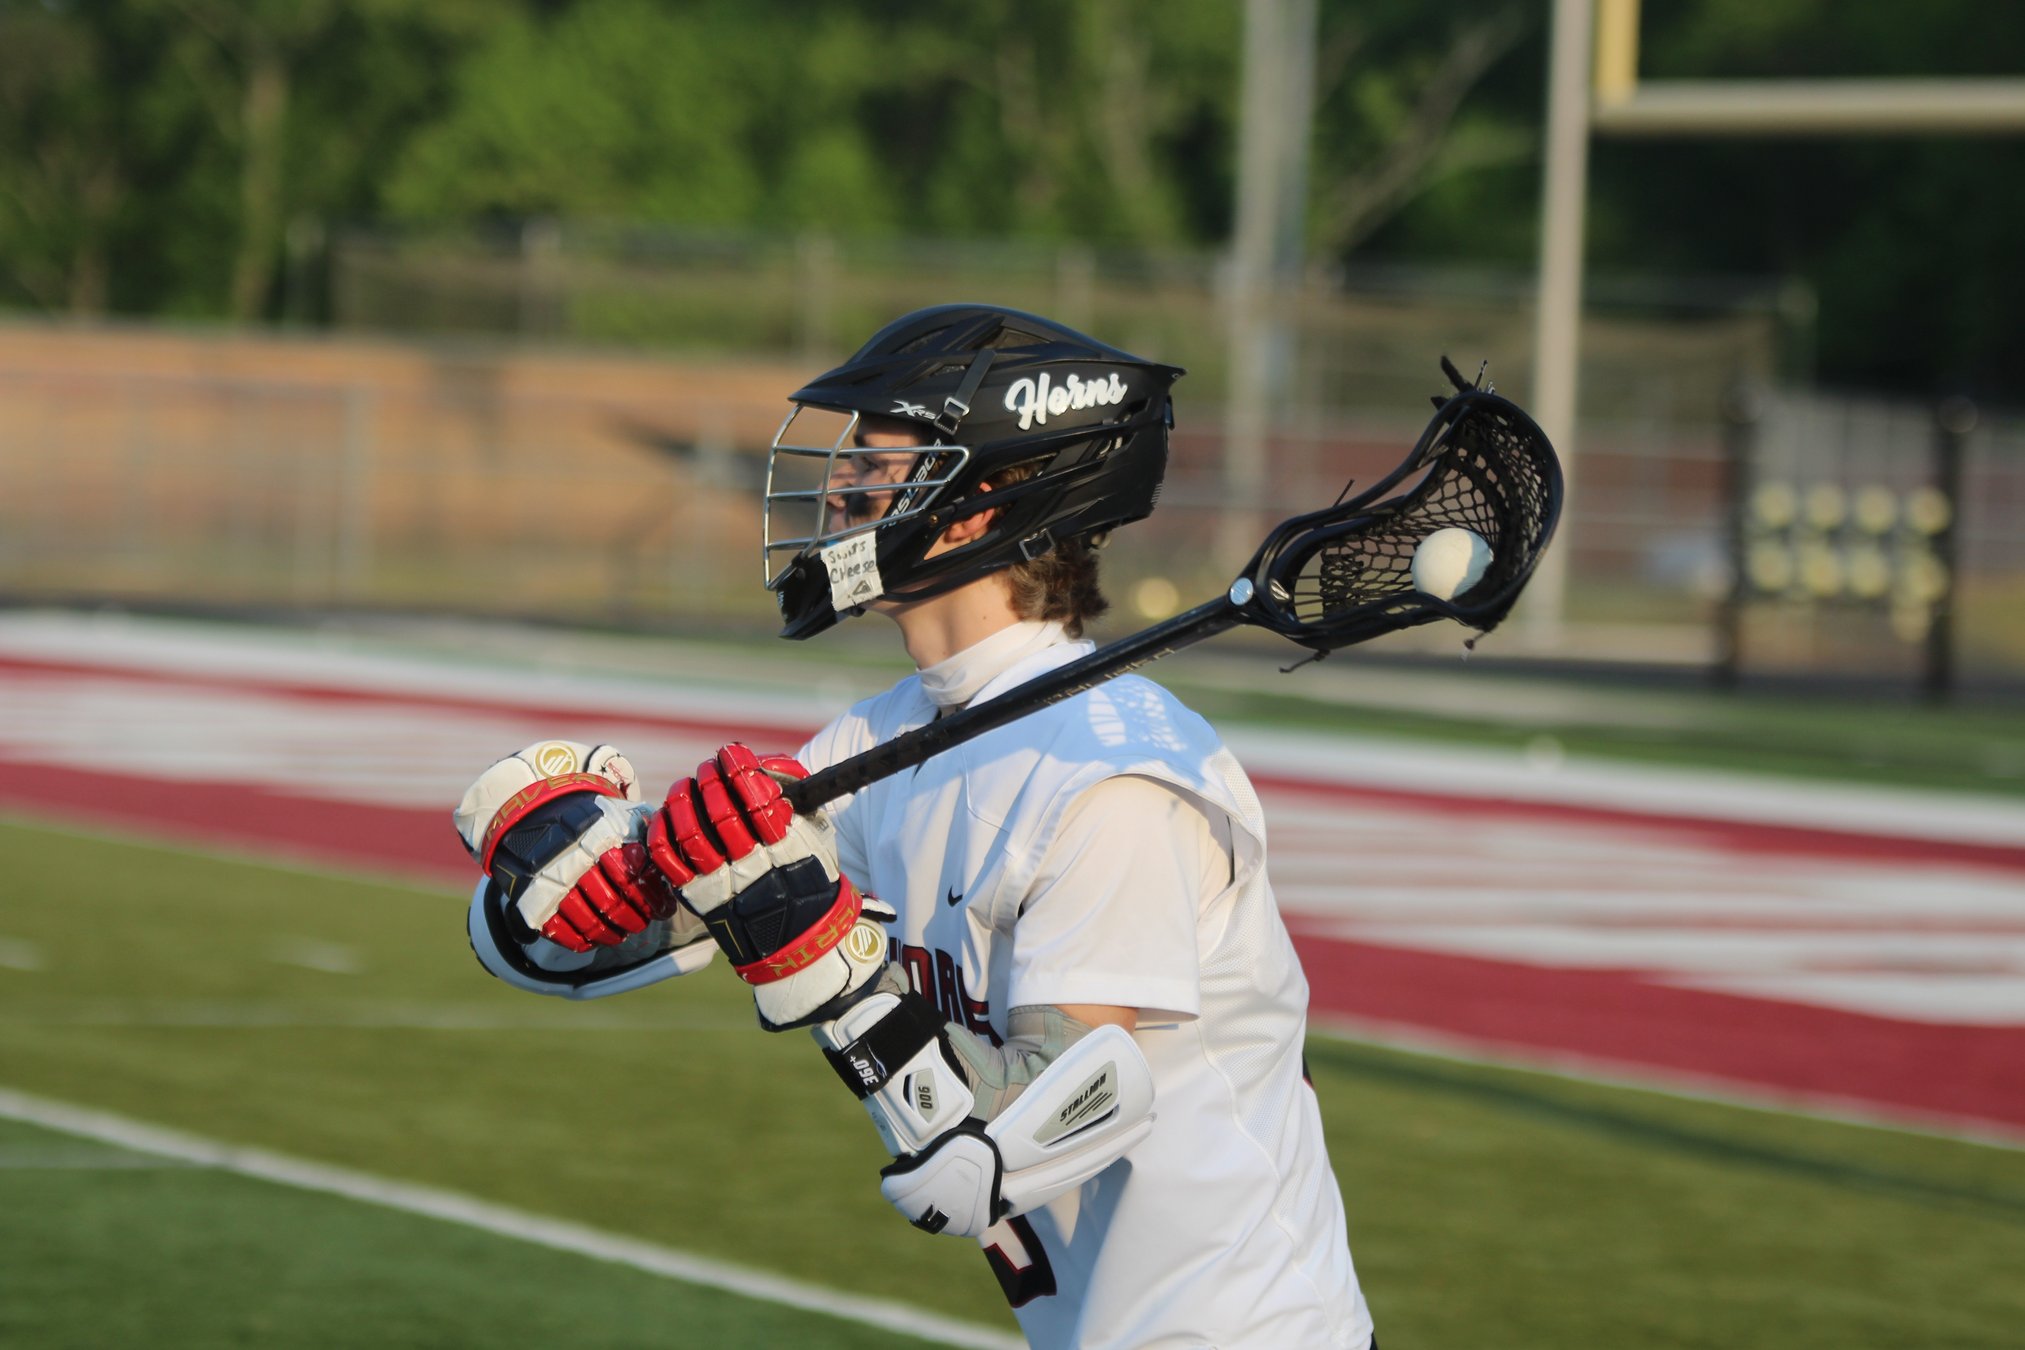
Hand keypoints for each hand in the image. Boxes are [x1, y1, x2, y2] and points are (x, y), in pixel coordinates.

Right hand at [454, 740, 689, 952]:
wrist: (533, 811)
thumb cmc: (590, 819)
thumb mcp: (619, 814)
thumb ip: (646, 833)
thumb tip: (672, 857)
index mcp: (599, 838)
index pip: (632, 878)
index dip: (652, 898)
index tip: (664, 909)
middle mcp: (575, 860)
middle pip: (612, 903)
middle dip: (634, 919)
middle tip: (643, 923)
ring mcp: (551, 880)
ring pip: (588, 920)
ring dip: (609, 933)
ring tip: (621, 934)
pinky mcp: (533, 897)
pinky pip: (559, 929)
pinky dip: (578, 940)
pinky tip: (592, 941)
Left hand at [647, 744, 891, 1029]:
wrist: (796, 934)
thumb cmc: (807, 871)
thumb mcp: (817, 830)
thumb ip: (795, 791)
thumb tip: (764, 762)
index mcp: (785, 845)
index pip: (755, 797)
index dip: (738, 768)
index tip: (731, 755)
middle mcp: (751, 864)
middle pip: (720, 811)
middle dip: (710, 780)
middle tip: (709, 769)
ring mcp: (719, 882)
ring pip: (689, 831)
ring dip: (684, 798)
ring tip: (688, 786)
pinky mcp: (694, 894)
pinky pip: (665, 856)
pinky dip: (661, 828)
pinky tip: (668, 813)